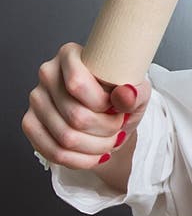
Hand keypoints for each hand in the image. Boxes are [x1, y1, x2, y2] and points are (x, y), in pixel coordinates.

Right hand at [21, 42, 150, 173]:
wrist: (111, 113)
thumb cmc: (122, 95)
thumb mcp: (137, 90)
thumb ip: (135, 92)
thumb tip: (124, 95)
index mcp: (70, 54)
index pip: (77, 84)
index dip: (101, 104)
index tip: (118, 107)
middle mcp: (47, 73)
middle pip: (75, 115)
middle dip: (105, 129)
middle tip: (119, 126)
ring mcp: (36, 99)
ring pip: (65, 137)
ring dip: (96, 146)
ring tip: (111, 140)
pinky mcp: (30, 124)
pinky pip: (53, 152)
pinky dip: (80, 160)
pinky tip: (96, 155)